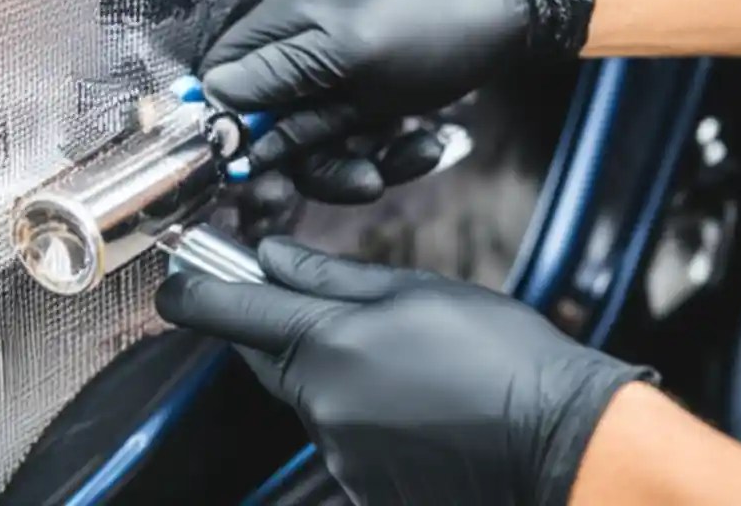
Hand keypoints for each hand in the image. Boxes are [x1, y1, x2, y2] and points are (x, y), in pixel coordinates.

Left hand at [155, 238, 654, 505]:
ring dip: (330, 373)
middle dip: (279, 327)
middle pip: (264, 355)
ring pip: (306, 396)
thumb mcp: (418, 291)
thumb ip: (332, 275)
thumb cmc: (502, 355)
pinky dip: (358, 414)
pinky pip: (338, 435)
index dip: (191, 291)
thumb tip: (271, 256)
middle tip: (329, 308)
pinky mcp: (361, 484)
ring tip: (403, 362)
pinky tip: (412, 403)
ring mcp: (339, 451)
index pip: (226, 312)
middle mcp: (320, 403)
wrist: (563, 440)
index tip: (177, 280)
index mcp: (327, 342)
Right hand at [200, 0, 593, 202]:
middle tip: (353, 186)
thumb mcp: (350, 54)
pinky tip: (425, 146)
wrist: (518, 12)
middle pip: (272, 121)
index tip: (254, 173)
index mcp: (286, 17)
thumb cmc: (435, 23)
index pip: (223, 77)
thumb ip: (277, 75)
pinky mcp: (372, 88)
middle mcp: (304, 39)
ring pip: (318, 138)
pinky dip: (387, 149)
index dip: (232, 128)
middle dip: (309, 162)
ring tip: (397, 169)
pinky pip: (358, 134)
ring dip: (354, 164)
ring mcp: (339, 65)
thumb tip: (211, 94)